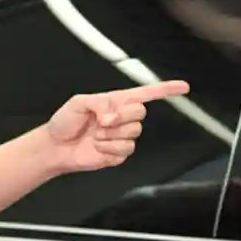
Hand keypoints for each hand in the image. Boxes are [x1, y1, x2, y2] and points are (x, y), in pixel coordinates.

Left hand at [43, 80, 190, 173]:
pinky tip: (97, 146)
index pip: (147, 93)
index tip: (184, 87)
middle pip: (141, 113)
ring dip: (111, 135)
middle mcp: (123, 117)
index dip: (166, 89)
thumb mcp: (78, 102)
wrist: (56, 147)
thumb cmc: (65, 121)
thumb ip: (98, 103)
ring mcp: (122, 136)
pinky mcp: (119, 153)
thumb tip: (112, 114)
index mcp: (116, 101)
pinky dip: (109, 148)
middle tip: (102, 121)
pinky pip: (125, 150)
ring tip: (96, 135)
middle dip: (122, 117)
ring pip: (133, 133)